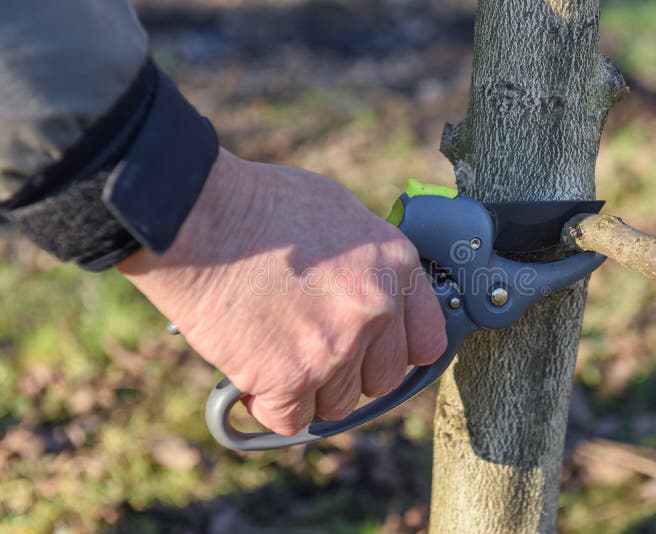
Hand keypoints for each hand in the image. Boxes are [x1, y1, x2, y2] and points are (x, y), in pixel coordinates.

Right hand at [118, 148, 446, 434]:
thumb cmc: (259, 204)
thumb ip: (367, 262)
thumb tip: (371, 291)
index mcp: (394, 265)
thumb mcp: (339, 213)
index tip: (376, 354)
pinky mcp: (290, 376)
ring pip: (339, 403)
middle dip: (351, 371)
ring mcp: (336, 346)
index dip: (396, 350)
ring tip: (276, 354)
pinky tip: (251, 375)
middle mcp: (375, 308)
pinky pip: (292, 419)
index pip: (426, 340)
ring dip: (311, 389)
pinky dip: (270, 405)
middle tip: (315, 350)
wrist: (198, 216)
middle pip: (383, 378)